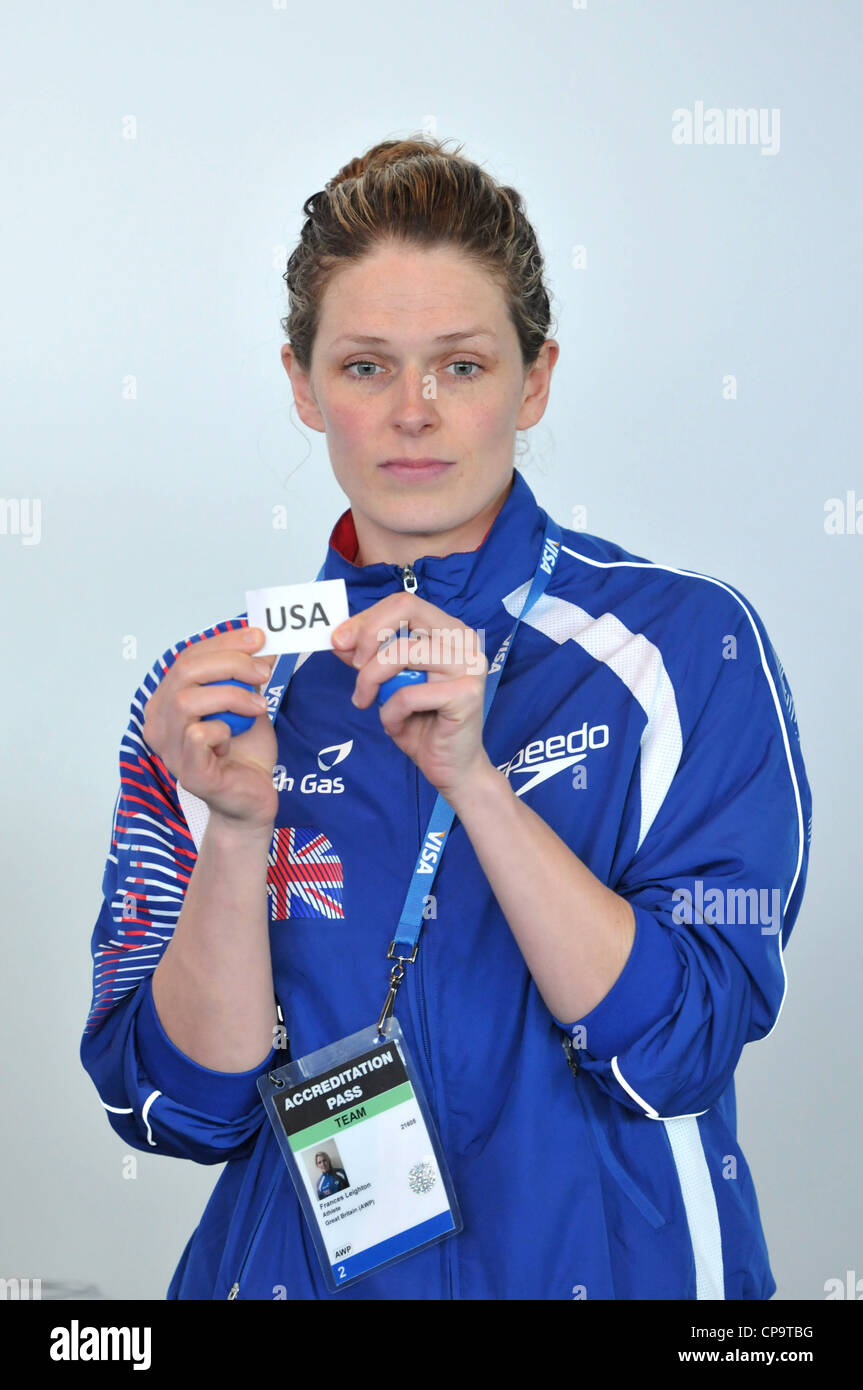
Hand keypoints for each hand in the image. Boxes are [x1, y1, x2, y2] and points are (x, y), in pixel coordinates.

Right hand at [141, 626, 278, 832]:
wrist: (254, 797)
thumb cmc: (244, 751)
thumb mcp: (244, 702)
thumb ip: (243, 675)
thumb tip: (258, 639)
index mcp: (167, 700)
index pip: (187, 657)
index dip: (223, 642)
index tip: (257, 637)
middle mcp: (159, 723)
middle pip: (185, 671)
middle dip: (231, 663)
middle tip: (263, 672)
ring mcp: (169, 749)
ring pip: (187, 700)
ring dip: (231, 696)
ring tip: (258, 706)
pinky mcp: (188, 773)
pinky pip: (198, 734)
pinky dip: (223, 728)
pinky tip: (234, 738)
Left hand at [330, 596, 492, 802]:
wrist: (452, 767)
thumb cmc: (421, 723)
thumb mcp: (386, 683)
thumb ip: (367, 656)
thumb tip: (339, 636)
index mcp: (448, 630)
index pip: (403, 603)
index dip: (365, 619)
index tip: (338, 642)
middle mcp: (464, 640)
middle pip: (406, 609)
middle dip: (367, 635)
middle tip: (352, 666)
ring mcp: (469, 665)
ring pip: (401, 651)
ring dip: (371, 679)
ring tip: (367, 702)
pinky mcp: (466, 695)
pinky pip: (408, 694)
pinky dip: (390, 712)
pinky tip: (397, 724)